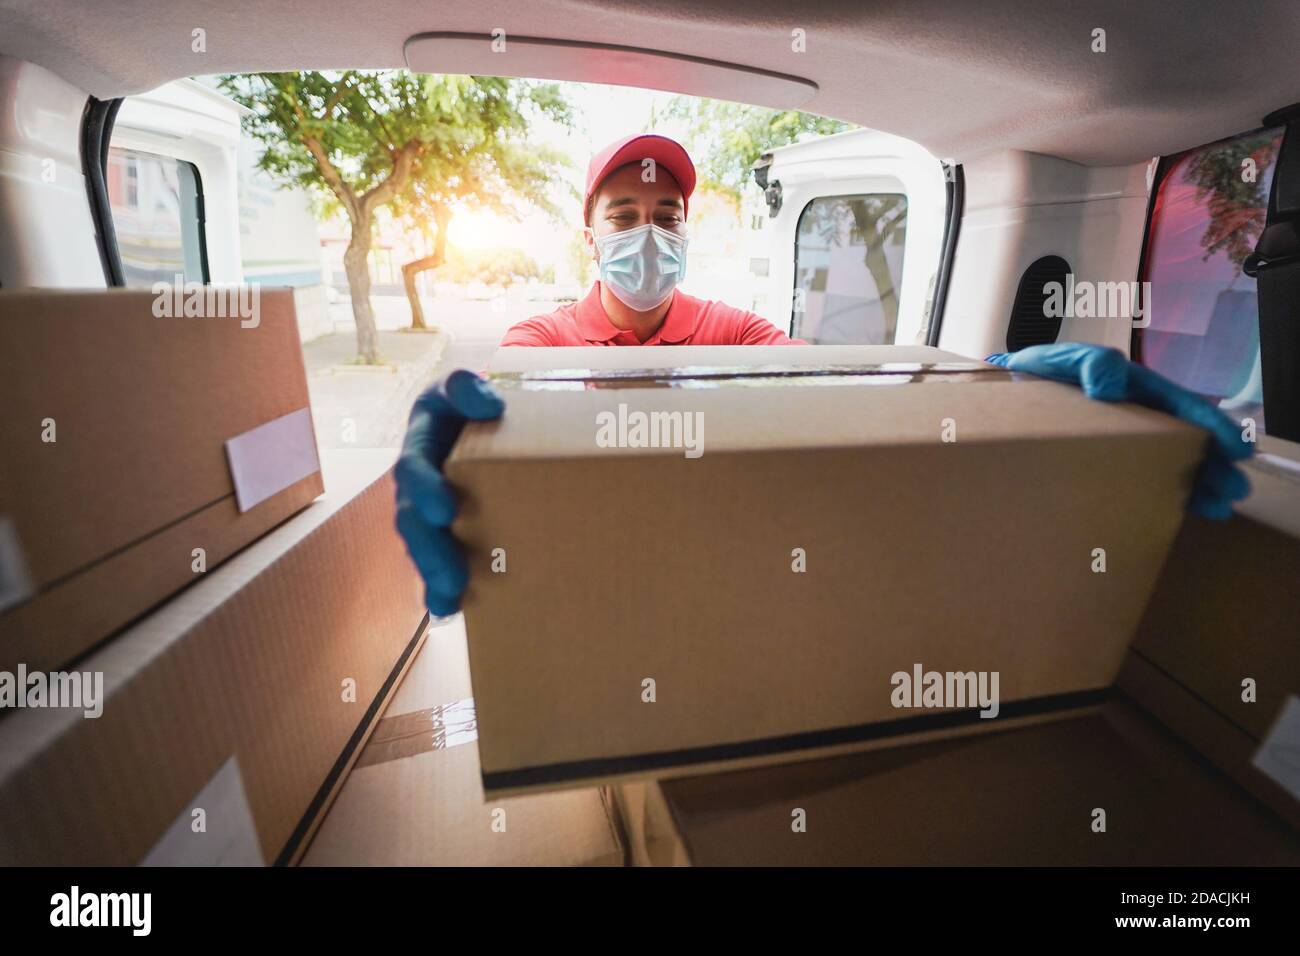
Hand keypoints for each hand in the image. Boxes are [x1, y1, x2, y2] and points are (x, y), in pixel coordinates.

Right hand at [395, 369, 504, 615]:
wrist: (483, 424)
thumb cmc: (471, 406)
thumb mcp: (464, 389)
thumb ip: (467, 388)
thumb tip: (485, 401)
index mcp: (419, 444)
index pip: (413, 468)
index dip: (425, 490)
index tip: (446, 510)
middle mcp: (415, 483)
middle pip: (411, 519)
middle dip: (427, 548)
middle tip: (450, 571)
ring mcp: (426, 511)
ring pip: (419, 547)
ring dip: (432, 573)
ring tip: (450, 596)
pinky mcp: (442, 533)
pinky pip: (434, 563)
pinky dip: (439, 588)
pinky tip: (449, 608)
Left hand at [985, 343, 1252, 519]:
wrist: (1008, 398)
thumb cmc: (1044, 373)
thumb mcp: (1065, 359)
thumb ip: (1090, 364)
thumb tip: (1110, 389)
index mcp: (1139, 391)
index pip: (1184, 407)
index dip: (1214, 425)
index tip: (1236, 447)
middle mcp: (1142, 419)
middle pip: (1189, 442)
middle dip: (1215, 464)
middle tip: (1233, 488)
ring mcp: (1127, 445)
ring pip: (1173, 465)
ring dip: (1199, 485)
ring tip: (1217, 507)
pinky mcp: (1108, 467)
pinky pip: (1142, 482)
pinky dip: (1164, 497)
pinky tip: (1180, 514)